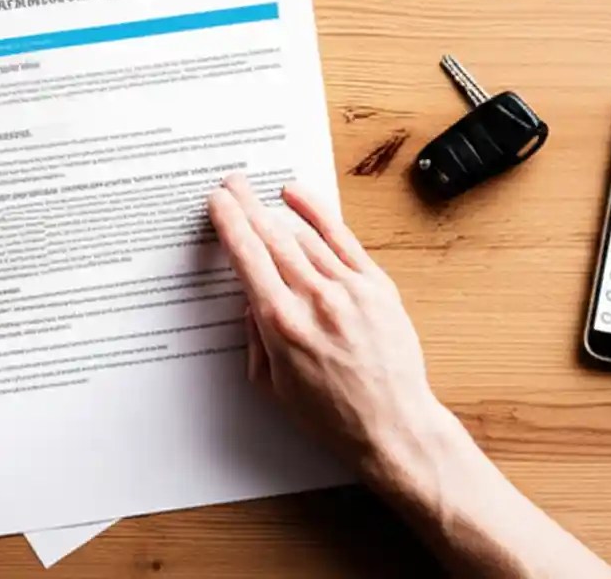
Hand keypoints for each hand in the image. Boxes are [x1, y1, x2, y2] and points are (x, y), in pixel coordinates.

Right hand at [207, 175, 442, 483]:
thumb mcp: (272, 385)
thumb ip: (254, 337)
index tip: (217, 203)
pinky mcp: (376, 287)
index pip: (247, 258)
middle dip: (246, 206)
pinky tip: (298, 197)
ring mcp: (349, 290)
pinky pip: (342, 239)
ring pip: (303, 237)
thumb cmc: (332, 415)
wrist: (392, 426)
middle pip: (271, 238)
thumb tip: (251, 298)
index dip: (229, 223)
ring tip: (256, 194)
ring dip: (275, 212)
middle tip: (231, 185)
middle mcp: (314, 300)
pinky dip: (318, 214)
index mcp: (282, 325)